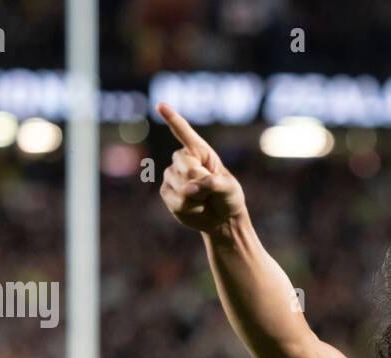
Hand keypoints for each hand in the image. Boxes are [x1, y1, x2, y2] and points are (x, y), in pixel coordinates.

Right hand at [157, 103, 246, 232]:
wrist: (222, 220)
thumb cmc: (228, 198)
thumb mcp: (230, 189)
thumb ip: (213, 184)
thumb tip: (189, 188)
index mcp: (200, 151)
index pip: (184, 132)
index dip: (172, 119)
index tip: (161, 105)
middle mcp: (183, 160)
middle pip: (185, 165)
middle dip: (200, 181)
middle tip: (210, 192)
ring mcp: (172, 175)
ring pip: (179, 185)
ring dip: (196, 198)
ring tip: (204, 200)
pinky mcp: (167, 192)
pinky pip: (173, 199)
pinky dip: (188, 208)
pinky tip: (195, 208)